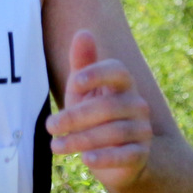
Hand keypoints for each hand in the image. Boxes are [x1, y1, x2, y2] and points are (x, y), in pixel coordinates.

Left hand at [46, 31, 153, 190]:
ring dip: (82, 139)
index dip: (98, 73)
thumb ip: (82, 64)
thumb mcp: (83, 91)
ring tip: (56, 147)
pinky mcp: (141, 155)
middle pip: (109, 106)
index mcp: (123, 84)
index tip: (75, 82)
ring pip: (114, 132)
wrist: (114, 158)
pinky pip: (126, 155)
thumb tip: (83, 32)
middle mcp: (137, 104)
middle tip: (50, 126)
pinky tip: (86, 159)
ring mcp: (142, 130)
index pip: (118, 71)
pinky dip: (106, 157)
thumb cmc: (93, 117)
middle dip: (75, 116)